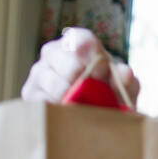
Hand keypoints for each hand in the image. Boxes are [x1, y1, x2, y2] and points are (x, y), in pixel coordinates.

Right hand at [21, 27, 139, 108]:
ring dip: (74, 100)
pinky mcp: (30, 94)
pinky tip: (70, 115)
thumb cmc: (108, 97)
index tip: (103, 74)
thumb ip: (127, 80)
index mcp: (76, 43)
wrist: (93, 119)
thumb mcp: (123, 89)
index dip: (94, 57)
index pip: (81, 40)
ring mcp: (39, 73)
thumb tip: (125, 73)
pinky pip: (43, 102)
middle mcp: (53, 53)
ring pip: (56, 85)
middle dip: (85, 82)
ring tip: (84, 108)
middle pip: (68, 63)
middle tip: (95, 96)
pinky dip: (60, 110)